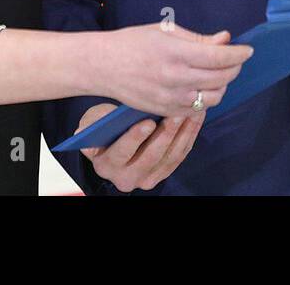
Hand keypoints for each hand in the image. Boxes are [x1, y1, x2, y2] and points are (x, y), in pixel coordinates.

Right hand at [75, 103, 203, 192]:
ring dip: (183, 133)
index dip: (134, 138)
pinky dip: (190, 135)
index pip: (121, 153)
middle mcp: (126, 177)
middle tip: (176, 114)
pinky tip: (196, 116)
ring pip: (170, 157)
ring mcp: (148, 178)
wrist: (111, 141)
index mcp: (105, 164)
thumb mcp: (93, 122)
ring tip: (191, 111)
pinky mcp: (164, 172)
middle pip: (150, 157)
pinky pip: (181, 154)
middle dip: (165, 134)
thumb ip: (96, 123)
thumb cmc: (102, 126)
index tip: (147, 122)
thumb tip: (101, 126)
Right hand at [94, 24, 251, 116]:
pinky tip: (203, 87)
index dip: (238, 54)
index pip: (219, 56)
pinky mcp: (167, 110)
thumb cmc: (134, 42)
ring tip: (219, 73)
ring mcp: (171, 97)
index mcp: (175, 52)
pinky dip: (207, 98)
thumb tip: (225, 39)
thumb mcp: (165, 31)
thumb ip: (198, 39)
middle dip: (234, 68)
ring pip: (214, 97)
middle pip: (221, 78)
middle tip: (236, 60)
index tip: (248, 50)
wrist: (104, 66)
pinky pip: (198, 110)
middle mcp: (175, 77)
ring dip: (223, 84)